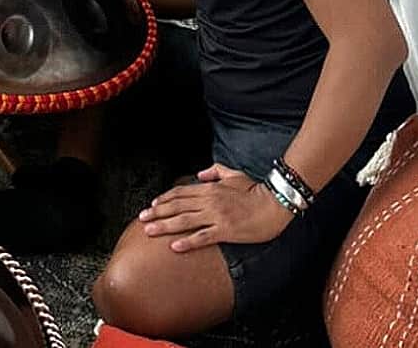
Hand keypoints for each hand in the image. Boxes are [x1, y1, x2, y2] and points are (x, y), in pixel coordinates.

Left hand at [136, 163, 293, 251]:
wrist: (276, 203)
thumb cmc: (256, 190)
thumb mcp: (234, 175)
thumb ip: (215, 172)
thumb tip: (200, 174)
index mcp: (210, 189)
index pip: (181, 193)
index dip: (164, 199)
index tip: (152, 204)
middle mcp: (209, 201)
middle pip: (177, 206)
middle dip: (157, 212)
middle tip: (141, 218)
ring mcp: (216, 216)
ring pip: (184, 221)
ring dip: (164, 226)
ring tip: (149, 230)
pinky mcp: (226, 231)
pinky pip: (202, 237)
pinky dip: (187, 241)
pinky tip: (174, 246)